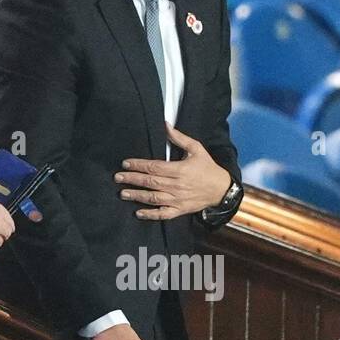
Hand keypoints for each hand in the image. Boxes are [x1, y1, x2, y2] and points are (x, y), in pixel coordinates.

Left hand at [114, 123, 231, 220]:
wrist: (222, 189)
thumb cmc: (208, 168)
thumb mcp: (196, 149)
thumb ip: (179, 138)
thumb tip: (165, 125)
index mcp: (179, 169)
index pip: (154, 167)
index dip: (138, 165)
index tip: (126, 163)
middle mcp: (177, 185)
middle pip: (150, 182)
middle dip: (132, 179)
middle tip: (118, 177)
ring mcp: (178, 199)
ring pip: (154, 198)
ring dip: (137, 196)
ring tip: (123, 193)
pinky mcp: (180, 210)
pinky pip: (163, 214)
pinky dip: (150, 214)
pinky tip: (138, 212)